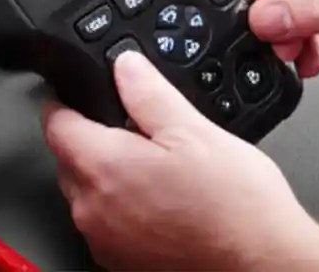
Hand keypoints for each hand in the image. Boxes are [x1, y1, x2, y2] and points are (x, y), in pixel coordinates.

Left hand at [41, 52, 318, 270]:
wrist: (262, 264)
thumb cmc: (235, 208)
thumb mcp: (196, 130)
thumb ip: (150, 93)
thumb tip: (126, 67)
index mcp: (103, 168)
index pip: (55, 123)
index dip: (66, 101)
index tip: (80, 93)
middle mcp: (93, 210)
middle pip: (68, 159)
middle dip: (91, 139)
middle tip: (132, 129)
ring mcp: (105, 241)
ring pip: (86, 194)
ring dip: (106, 176)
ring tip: (155, 168)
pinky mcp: (122, 263)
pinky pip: (106, 224)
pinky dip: (122, 209)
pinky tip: (161, 201)